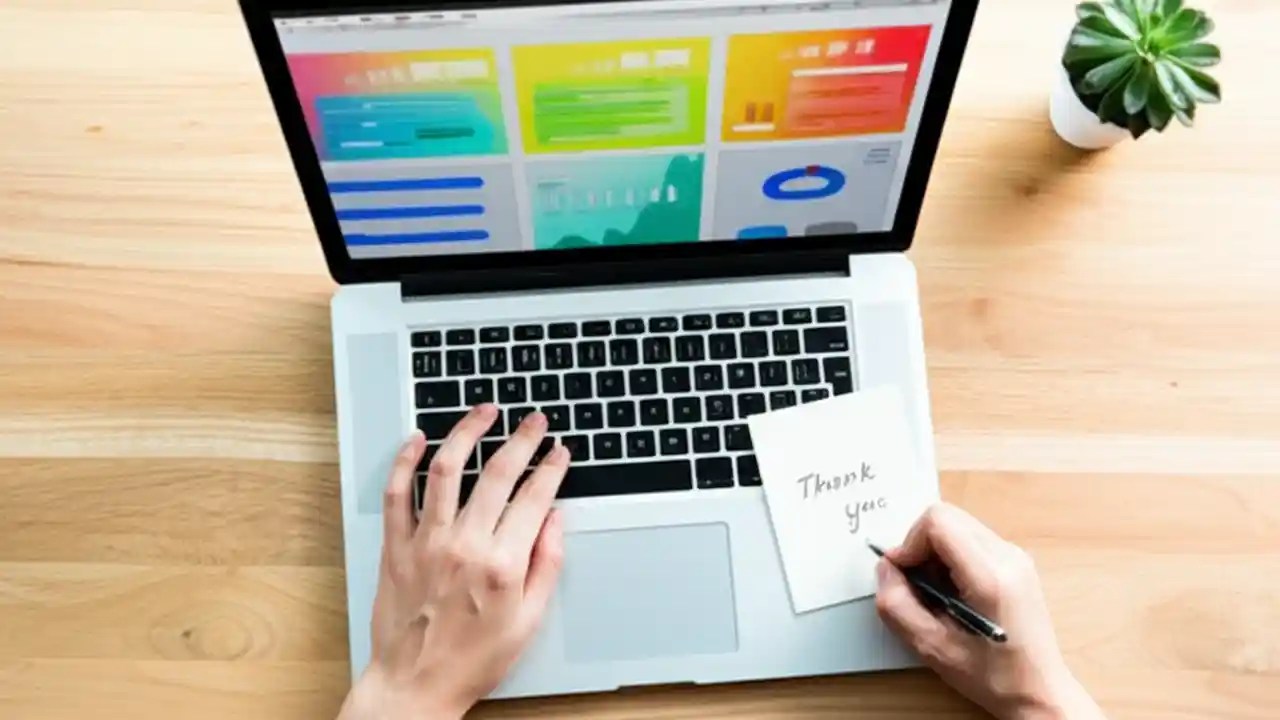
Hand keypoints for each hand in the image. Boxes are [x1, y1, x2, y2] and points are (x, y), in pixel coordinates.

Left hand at [338, 404, 568, 719]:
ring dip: (467, 432)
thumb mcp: (529, 619)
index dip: (552, 467)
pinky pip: (397, 493)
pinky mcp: (396, 546)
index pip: (534, 497)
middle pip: (497, 473)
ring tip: (484, 411)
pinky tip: (417, 440)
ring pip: (445, 469)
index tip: (560, 451)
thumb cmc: (473, 659)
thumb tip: (555, 520)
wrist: (415, 685)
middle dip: (522, 439)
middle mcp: (464, 545)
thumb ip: (546, 564)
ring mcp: (426, 542)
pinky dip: (404, 461)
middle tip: (534, 421)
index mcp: (503, 564)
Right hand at [874, 504, 1105, 719]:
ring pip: (958, 525)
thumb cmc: (993, 676)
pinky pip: (971, 539)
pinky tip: (956, 592)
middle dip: (921, 546)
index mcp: (990, 577)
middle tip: (920, 585)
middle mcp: (1008, 557)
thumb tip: (886, 568)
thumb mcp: (932, 648)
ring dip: (936, 553)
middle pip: (947, 517)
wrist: (1039, 690)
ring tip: (940, 593)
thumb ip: (897, 605)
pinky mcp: (1016, 561)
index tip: (903, 574)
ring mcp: (1016, 556)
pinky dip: (952, 557)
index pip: (939, 522)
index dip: (909, 543)